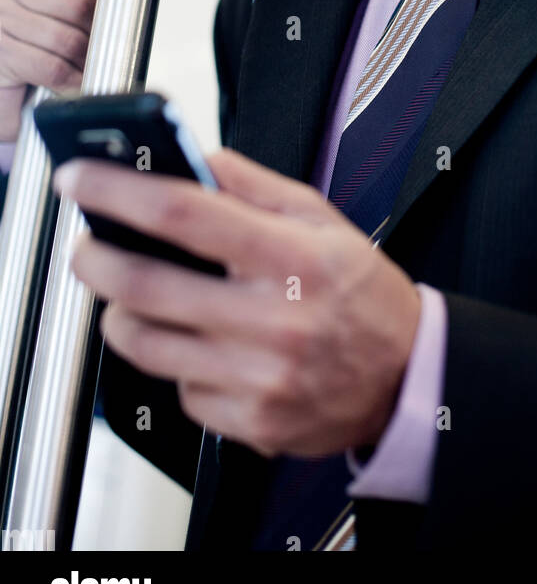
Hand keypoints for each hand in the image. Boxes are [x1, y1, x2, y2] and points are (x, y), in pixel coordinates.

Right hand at [0, 0, 100, 140]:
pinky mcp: (3, 55)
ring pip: (69, 40)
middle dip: (97, 27)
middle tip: (101, 36)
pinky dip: (73, 78)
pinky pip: (53, 68)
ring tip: (89, 59)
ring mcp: (3, 19)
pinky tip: (76, 77)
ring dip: (87, 57)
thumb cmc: (21, 13)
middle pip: (78, 3)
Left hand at [53, 148, 421, 457]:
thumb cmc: (360, 294)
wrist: (406, 376)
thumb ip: (253, 185)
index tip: (82, 179)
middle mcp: (275, 319)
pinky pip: (180, 391)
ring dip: (121, 314)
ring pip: (146, 344)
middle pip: (146, 284)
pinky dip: (177, 365)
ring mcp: (260, 377)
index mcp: (292, 256)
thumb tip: (193, 159)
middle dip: (97, 258)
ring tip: (136, 297)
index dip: (119, 192)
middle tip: (89, 246)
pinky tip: (202, 348)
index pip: (185, 213)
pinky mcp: (250, 424)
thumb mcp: (322, 219)